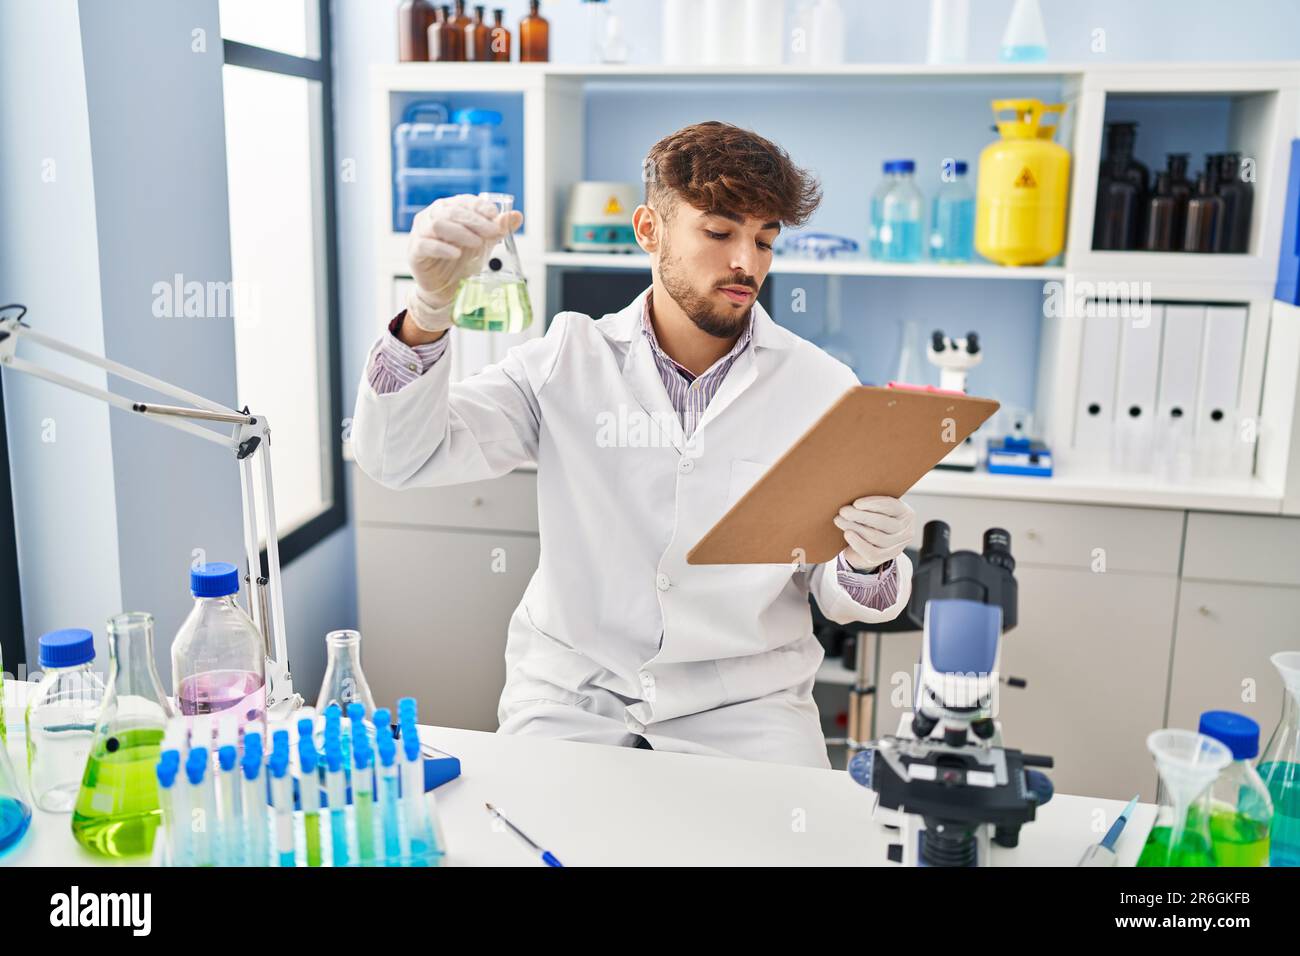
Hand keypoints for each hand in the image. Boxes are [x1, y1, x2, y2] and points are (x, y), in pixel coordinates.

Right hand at [405, 194, 523, 332]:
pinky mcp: (414, 250)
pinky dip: (442, 248)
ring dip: (461, 232)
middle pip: (453, 211)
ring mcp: (421, 231)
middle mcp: (433, 215)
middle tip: (493, 231)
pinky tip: (456, 253)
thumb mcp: (484, 243)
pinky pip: (425, 244)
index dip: (479, 206)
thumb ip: (498, 228)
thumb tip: (517, 215)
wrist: (447, 288)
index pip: (464, 201)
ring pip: (438, 224)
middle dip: (475, 221)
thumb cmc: (463, 260)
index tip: (494, 215)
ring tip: (477, 243)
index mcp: (449, 208)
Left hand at [833, 496, 914, 571]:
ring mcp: (897, 546)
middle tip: (843, 511)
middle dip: (861, 516)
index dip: (874, 504)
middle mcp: (906, 530)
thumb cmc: (872, 517)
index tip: (856, 503)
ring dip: (855, 527)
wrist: (869, 542)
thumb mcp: (876, 508)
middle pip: (883, 522)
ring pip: (875, 537)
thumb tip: (849, 494)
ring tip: (839, 520)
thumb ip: (870, 502)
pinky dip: (858, 543)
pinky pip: (872, 553)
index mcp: (905, 513)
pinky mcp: (885, 558)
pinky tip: (847, 534)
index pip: (892, 506)